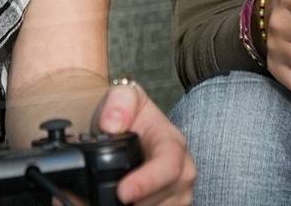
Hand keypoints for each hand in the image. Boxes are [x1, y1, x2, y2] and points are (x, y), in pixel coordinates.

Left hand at [90, 80, 194, 204]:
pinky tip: (121, 203)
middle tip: (109, 200)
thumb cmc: (131, 115)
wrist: (130, 128)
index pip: (169, 165)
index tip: (123, 192)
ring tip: (108, 201)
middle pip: (166, 195)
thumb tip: (112, 125)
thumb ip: (119, 102)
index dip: (147, 182)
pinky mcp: (169, 204)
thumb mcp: (124, 96)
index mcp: (173, 142)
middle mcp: (183, 170)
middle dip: (139, 201)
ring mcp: (178, 192)